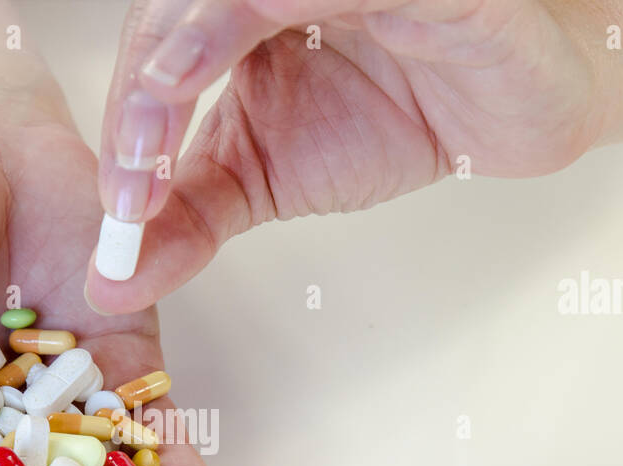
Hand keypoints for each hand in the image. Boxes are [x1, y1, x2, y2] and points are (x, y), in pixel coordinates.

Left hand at [86, 0, 604, 312]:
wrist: (511, 118)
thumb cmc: (397, 116)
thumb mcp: (267, 179)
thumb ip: (189, 219)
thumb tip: (111, 281)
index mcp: (227, 17)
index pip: (149, 52)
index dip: (124, 123)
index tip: (119, 209)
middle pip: (170, 12)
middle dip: (138, 100)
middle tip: (131, 182)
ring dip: (182, 53)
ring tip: (156, 130)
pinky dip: (268, 13)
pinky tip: (231, 51)